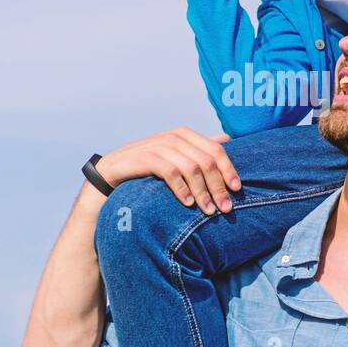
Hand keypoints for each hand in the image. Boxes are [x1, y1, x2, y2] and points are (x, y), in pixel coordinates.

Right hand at [97, 128, 241, 214]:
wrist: (110, 175)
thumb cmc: (147, 170)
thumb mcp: (175, 158)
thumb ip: (198, 149)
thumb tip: (227, 138)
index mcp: (184, 135)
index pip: (215, 150)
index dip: (229, 169)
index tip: (237, 190)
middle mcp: (173, 137)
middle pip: (206, 160)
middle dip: (218, 186)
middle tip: (225, 208)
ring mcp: (157, 146)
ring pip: (191, 167)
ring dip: (203, 192)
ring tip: (208, 211)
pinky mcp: (143, 158)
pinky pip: (170, 172)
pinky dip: (182, 189)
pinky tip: (188, 203)